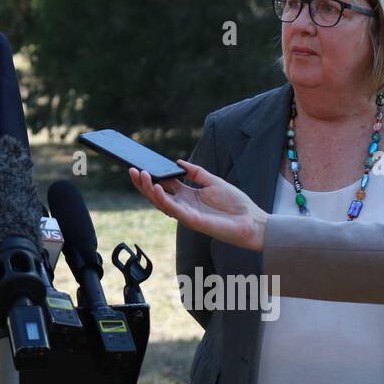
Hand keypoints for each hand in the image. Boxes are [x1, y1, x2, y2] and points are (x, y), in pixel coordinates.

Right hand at [129, 160, 268, 250]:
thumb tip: (178, 162)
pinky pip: (172, 209)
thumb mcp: (214, 181)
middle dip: (143, 182)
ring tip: (140, 175)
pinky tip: (156, 187)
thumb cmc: (236, 203)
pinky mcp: (191, 220)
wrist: (251, 221)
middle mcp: (183, 205)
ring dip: (148, 189)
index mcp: (188, 195)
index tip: (143, 164)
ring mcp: (185, 213)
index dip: (154, 175)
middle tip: (132, 169)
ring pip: (160, 201)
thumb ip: (196, 172)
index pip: (165, 185)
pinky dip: (162, 198)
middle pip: (157, 194)